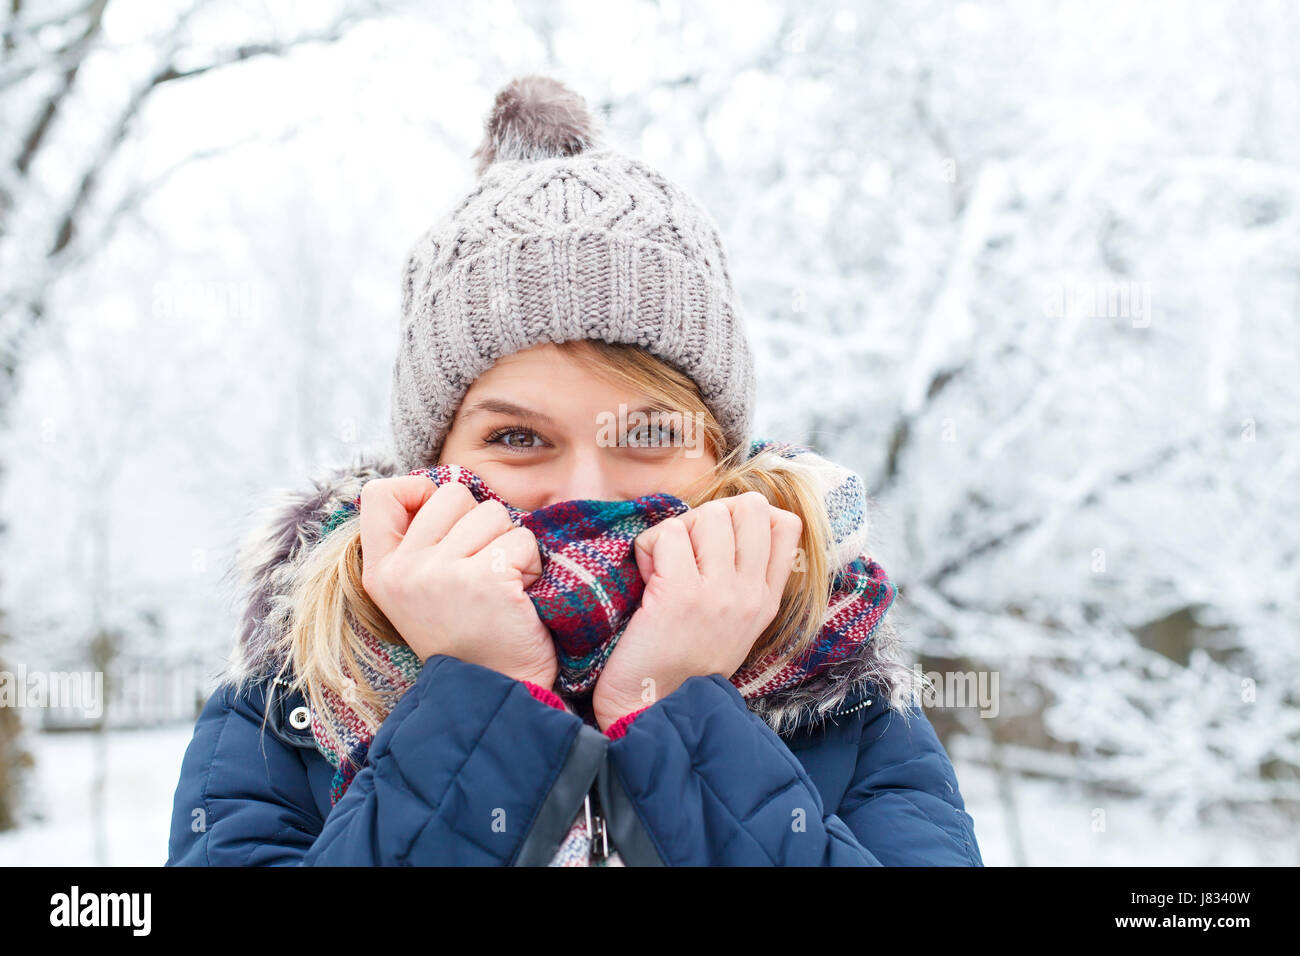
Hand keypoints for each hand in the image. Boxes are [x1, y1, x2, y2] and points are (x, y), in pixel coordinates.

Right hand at [358, 476, 557, 687]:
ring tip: (500, 586)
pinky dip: (531, 564)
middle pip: (453, 494)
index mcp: (381, 571)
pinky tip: (518, 597)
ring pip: (493, 512)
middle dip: (480, 524)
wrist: (494, 692)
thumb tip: (436, 488)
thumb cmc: (466, 635)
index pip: (380, 492)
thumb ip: (418, 541)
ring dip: (509, 545)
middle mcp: (405, 570)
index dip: (418, 491)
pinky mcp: (486, 578)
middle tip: (481, 569)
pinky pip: (522, 539)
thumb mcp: (418, 591)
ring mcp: (443, 573)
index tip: (444, 525)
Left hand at [592, 491, 802, 730]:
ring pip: (707, 515)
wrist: (653, 709)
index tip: (716, 542)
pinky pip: (667, 534)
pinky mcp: (680, 593)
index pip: (786, 524)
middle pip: (750, 507)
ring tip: (664, 568)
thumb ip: (745, 579)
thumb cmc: (682, 663)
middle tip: (686, 550)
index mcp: (766, 600)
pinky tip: (646, 579)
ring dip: (676, 532)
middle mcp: (750, 594)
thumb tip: (740, 520)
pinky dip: (647, 548)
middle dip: (710, 516)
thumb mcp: (735, 625)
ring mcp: (719, 593)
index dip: (746, 517)